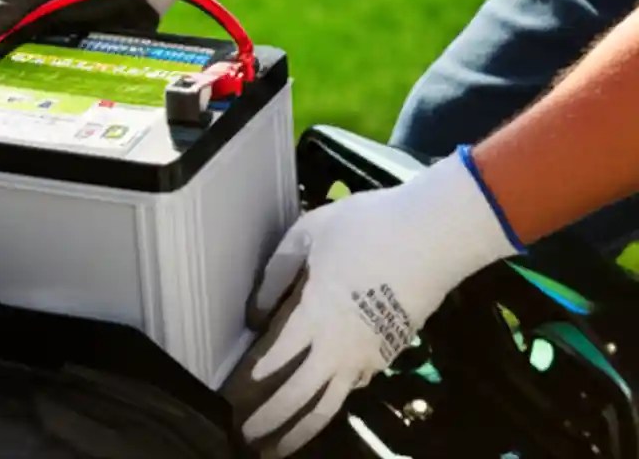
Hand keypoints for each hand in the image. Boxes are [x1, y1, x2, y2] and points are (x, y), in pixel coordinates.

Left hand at [223, 149, 522, 455]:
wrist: (436, 235)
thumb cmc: (367, 227)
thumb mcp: (308, 234)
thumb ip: (276, 273)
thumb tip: (256, 312)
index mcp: (314, 315)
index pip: (274, 360)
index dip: (251, 381)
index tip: (229, 396)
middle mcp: (339, 345)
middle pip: (299, 397)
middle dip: (270, 421)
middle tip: (246, 437)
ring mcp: (368, 354)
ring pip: (330, 403)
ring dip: (301, 429)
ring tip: (277, 447)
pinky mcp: (390, 352)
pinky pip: (354, 385)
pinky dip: (333, 401)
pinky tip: (319, 405)